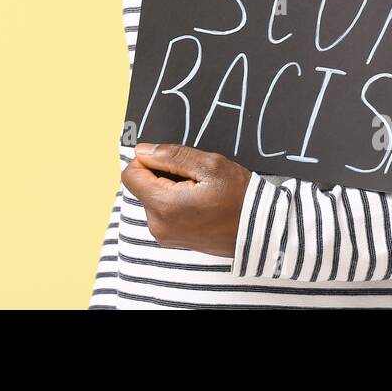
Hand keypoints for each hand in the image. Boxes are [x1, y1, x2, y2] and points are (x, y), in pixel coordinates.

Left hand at [120, 142, 251, 257]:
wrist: (261, 232)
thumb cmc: (239, 197)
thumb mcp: (209, 165)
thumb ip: (171, 155)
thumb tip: (142, 151)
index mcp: (163, 206)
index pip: (130, 175)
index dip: (147, 160)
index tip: (172, 160)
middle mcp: (157, 225)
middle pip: (141, 186)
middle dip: (161, 175)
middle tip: (193, 177)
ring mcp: (164, 236)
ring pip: (152, 198)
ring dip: (168, 188)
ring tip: (199, 191)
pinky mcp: (172, 240)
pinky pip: (162, 212)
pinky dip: (174, 201)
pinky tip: (198, 202)